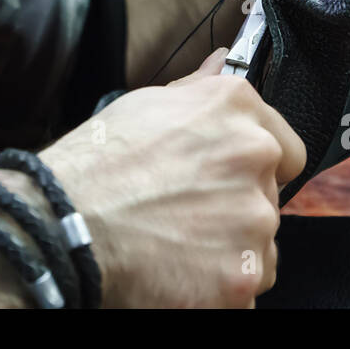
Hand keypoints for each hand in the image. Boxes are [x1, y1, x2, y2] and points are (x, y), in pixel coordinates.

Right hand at [40, 48, 305, 307]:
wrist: (63, 224)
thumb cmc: (96, 163)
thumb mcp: (147, 104)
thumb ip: (200, 87)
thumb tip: (225, 60)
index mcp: (236, 109)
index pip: (286, 149)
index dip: (257, 169)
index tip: (227, 182)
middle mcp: (255, 157)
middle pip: (267, 199)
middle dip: (234, 210)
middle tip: (183, 215)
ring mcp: (253, 220)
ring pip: (260, 246)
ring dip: (230, 252)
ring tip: (176, 247)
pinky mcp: (243, 275)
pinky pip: (246, 288)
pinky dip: (218, 288)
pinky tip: (178, 275)